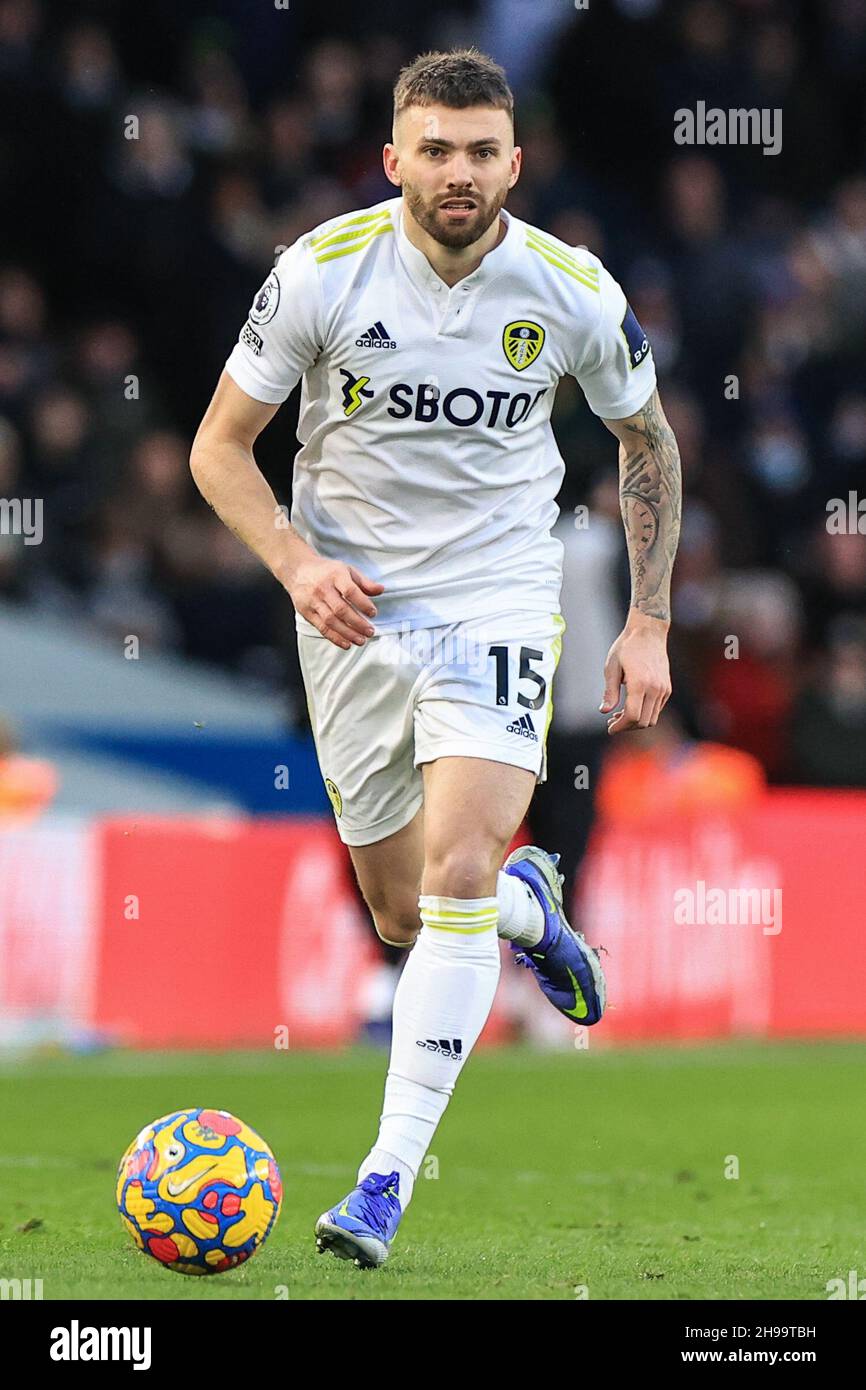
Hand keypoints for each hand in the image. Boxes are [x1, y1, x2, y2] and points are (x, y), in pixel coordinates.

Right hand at [287, 558, 384, 648]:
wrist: (297, 570)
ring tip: (360, 640)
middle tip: (369, 631)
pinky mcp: (307, 612)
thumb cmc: (325, 571)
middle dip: (357, 623)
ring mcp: (313, 601)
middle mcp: (323, 588)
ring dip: (347, 633)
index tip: (373, 613)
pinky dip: (335, 637)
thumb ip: (364, 582)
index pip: (350, 591)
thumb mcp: (346, 570)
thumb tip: (380, 590)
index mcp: (335, 575)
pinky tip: (346, 643)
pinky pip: (322, 627)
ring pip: (331, 621)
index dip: (363, 604)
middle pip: (341, 609)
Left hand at [600, 612, 671, 734]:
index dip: (620, 726)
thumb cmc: (626, 647)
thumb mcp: (612, 667)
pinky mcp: (667, 688)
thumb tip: (604, 711)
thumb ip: (609, 692)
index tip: (609, 728)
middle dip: (626, 727)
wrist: (649, 631)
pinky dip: (645, 714)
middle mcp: (655, 688)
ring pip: (652, 718)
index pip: (632, 716)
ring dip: (636, 722)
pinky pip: (657, 709)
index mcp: (640, 683)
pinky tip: (632, 707)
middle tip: (611, 722)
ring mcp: (663, 689)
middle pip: (643, 721)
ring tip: (619, 716)